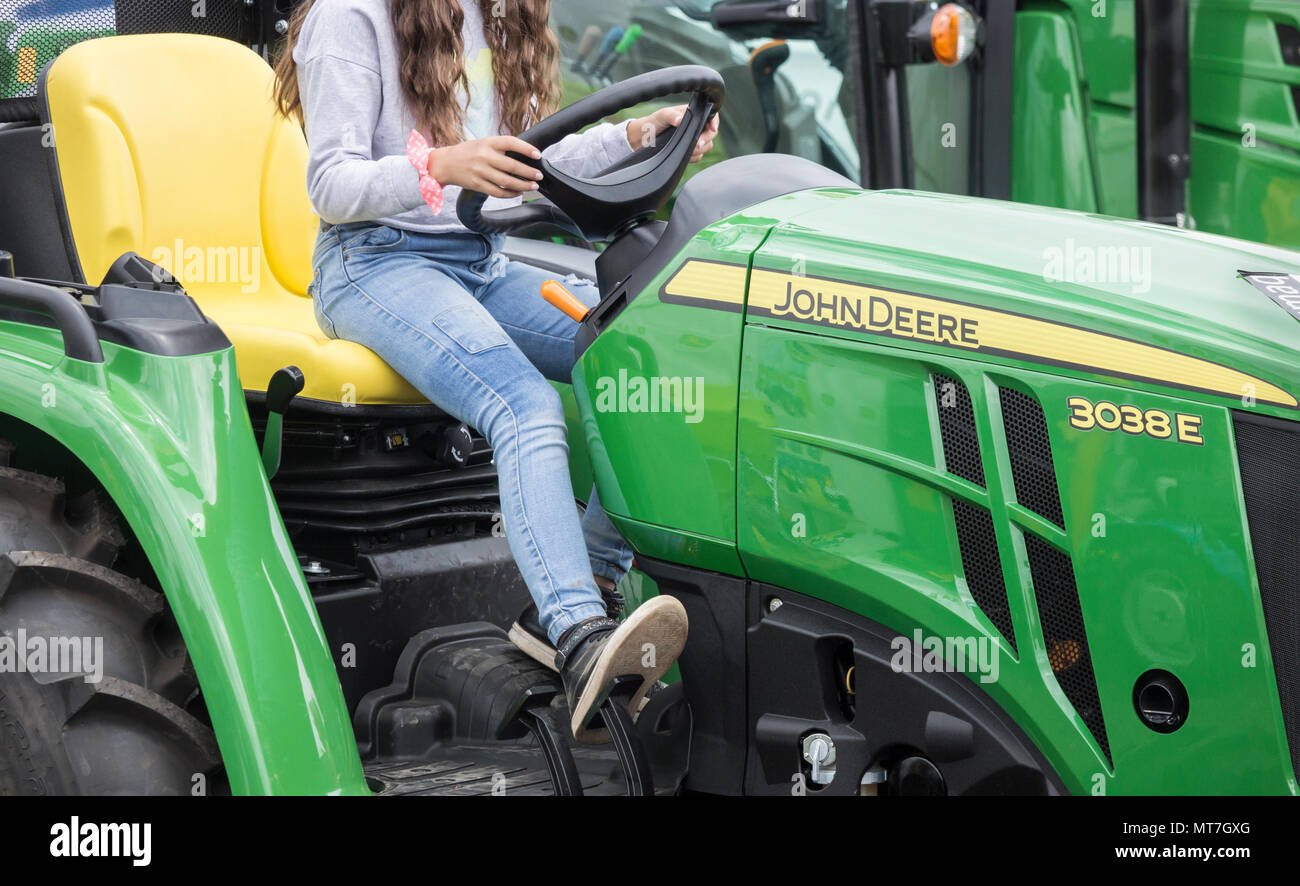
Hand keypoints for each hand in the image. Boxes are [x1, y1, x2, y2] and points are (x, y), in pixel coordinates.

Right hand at [427, 135, 543, 197]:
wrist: (444, 163)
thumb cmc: (467, 152)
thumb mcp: (482, 143)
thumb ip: (500, 148)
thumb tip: (523, 155)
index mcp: (487, 142)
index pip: (511, 143)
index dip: (526, 149)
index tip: (538, 155)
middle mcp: (484, 156)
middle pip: (512, 166)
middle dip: (529, 172)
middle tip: (539, 176)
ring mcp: (480, 171)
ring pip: (507, 181)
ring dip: (523, 185)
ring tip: (533, 186)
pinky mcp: (477, 185)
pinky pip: (498, 192)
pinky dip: (510, 193)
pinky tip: (518, 192)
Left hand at [625, 105, 718, 161]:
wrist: (645, 138)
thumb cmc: (655, 122)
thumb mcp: (662, 115)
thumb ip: (672, 116)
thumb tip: (680, 119)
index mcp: (693, 114)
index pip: (711, 116)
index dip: (714, 122)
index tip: (712, 129)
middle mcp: (696, 126)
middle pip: (711, 133)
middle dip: (705, 139)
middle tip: (697, 144)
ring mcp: (693, 139)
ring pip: (707, 146)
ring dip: (698, 149)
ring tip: (686, 148)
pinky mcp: (690, 151)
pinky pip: (698, 156)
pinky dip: (692, 157)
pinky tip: (683, 154)